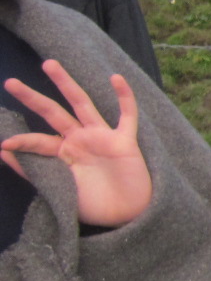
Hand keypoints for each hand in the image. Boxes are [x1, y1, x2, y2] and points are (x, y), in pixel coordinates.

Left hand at [1, 60, 152, 228]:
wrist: (128, 216)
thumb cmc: (95, 207)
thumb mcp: (59, 192)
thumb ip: (33, 172)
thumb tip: (1, 152)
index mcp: (63, 154)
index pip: (38, 140)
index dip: (23, 141)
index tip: (5, 144)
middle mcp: (79, 140)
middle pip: (52, 112)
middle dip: (32, 98)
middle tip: (10, 83)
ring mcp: (102, 137)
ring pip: (82, 104)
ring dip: (66, 84)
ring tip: (48, 64)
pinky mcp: (124, 141)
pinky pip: (126, 116)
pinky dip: (124, 97)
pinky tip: (115, 78)